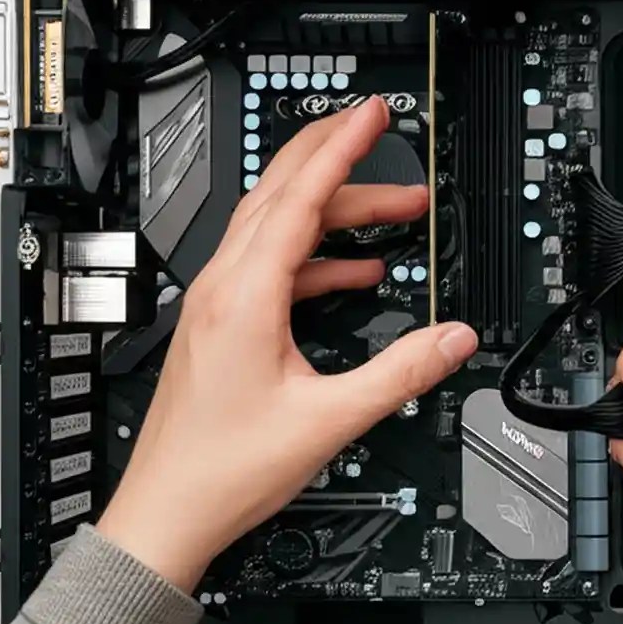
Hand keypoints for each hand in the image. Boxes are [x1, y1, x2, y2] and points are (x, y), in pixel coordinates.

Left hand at [97, 97, 478, 591]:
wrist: (168, 510)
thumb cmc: (224, 468)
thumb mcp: (330, 419)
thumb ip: (401, 372)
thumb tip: (453, 338)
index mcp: (245, 296)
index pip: (298, 195)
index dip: (339, 147)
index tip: (368, 113)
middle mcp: (225, 288)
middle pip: (283, 195)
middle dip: (342, 164)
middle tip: (387, 143)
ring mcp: (220, 304)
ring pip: (278, 227)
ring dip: (335, 212)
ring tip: (393, 213)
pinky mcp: (224, 325)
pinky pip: (274, 265)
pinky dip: (319, 257)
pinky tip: (356, 272)